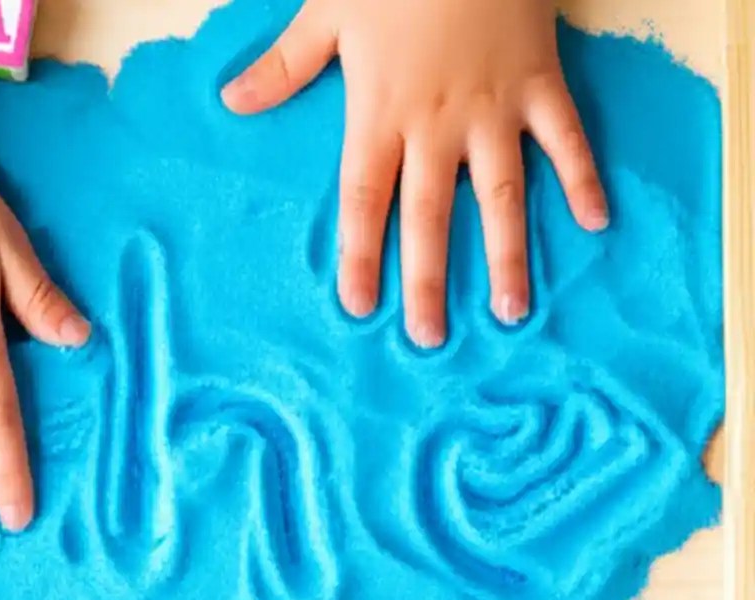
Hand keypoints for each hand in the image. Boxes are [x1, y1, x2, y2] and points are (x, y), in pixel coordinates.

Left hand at [223, 0, 607, 346]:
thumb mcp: (326, 14)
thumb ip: (283, 67)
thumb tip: (232, 101)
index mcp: (379, 113)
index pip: (364, 200)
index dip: (360, 255)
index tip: (357, 306)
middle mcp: (435, 125)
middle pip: (429, 215)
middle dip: (427, 279)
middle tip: (429, 338)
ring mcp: (492, 109)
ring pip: (501, 194)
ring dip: (508, 254)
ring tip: (513, 310)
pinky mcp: (538, 83)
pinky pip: (566, 139)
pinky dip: (582, 177)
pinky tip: (594, 223)